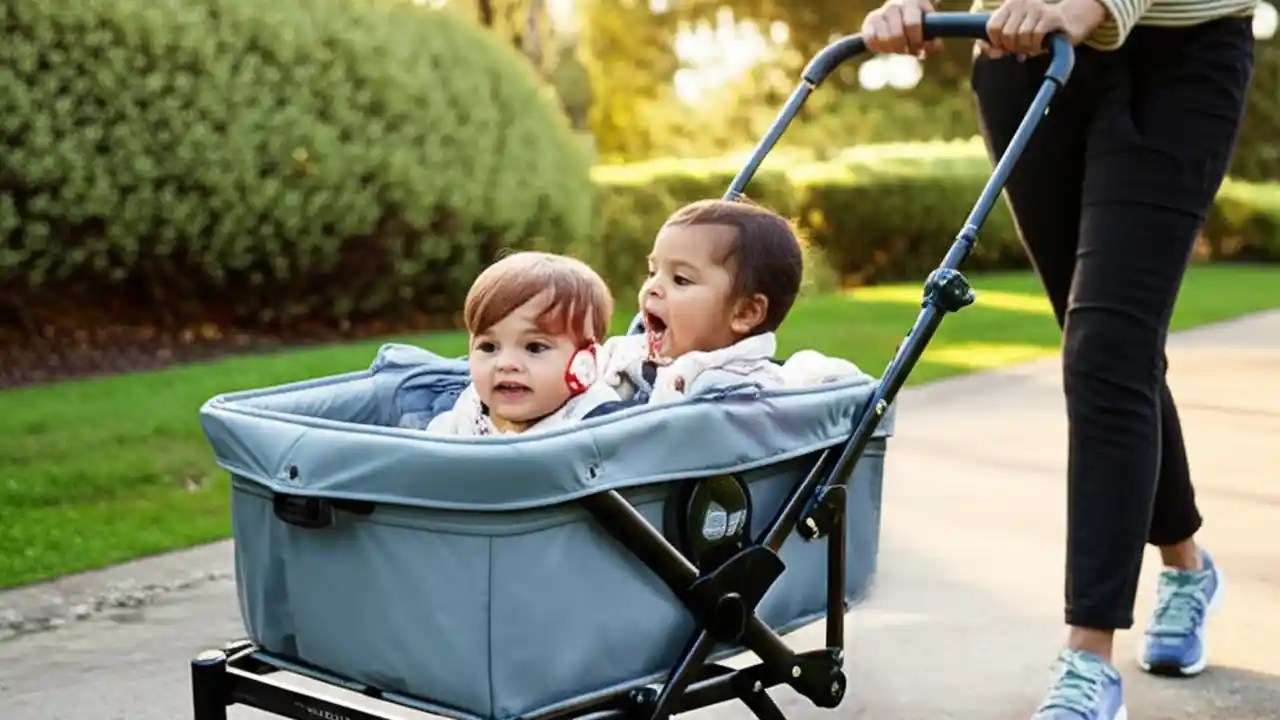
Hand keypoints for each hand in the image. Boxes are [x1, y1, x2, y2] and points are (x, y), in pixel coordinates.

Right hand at [861, 0, 942, 56]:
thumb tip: (925, 52)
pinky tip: (886, 48)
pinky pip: (870, 40)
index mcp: (912, 3)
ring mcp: (879, 13)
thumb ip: (932, 41)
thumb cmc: (919, 22)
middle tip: (907, 51)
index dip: (916, 40)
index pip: (912, 24)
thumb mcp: (930, 27)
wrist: (901, 10)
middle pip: (896, 35)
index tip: (919, 47)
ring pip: (883, 39)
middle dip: (903, 48)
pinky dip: (878, 48)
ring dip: (892, 49)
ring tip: (898, 49)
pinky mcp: (868, 23)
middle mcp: (894, 5)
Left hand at [983, 0, 1106, 57]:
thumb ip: (1000, 45)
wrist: (1069, 21)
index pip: (992, 26)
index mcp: (1010, 5)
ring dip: (1026, 47)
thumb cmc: (1038, 30)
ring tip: (1032, 47)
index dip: (997, 42)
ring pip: (1021, 35)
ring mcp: (1036, 8)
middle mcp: (1022, 3)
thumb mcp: (1016, 36)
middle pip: (1006, 33)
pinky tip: (1040, 46)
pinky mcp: (1050, 16)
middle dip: (1013, 47)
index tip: (1006, 47)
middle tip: (1022, 48)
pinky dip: (1036, 45)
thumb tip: (993, 54)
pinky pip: (1036, 35)